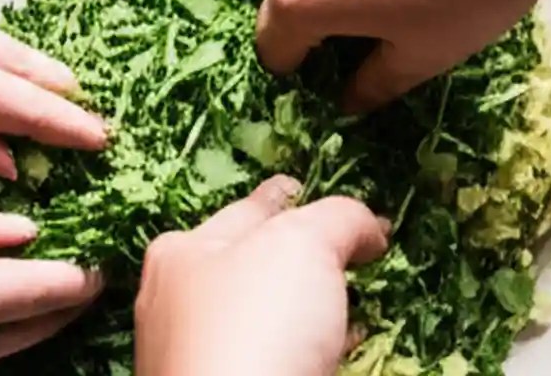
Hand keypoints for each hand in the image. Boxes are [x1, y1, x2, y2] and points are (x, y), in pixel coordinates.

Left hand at [135, 176, 388, 375]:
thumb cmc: (253, 329)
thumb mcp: (302, 243)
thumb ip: (337, 217)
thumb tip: (368, 227)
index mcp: (183, 254)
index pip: (249, 209)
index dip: (287, 197)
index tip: (305, 191)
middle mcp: (183, 307)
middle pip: (254, 267)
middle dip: (299, 259)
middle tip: (348, 252)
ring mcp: (204, 363)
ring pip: (266, 324)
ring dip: (308, 314)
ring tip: (353, 305)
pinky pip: (278, 366)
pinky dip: (310, 357)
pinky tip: (338, 356)